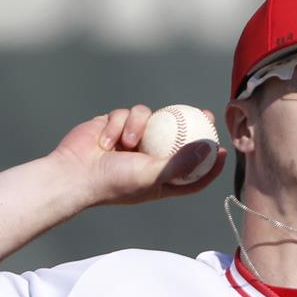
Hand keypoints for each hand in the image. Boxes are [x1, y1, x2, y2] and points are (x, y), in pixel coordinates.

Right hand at [51, 106, 227, 207]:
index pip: (190, 173)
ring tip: (125, 143)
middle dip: (192, 125)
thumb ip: (180, 163)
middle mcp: (147, 159)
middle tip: (205, 115)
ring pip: (149, 118)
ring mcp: (131, 140)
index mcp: (159, 179)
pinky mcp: (114, 126)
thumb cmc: (111, 182)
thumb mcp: (150, 175)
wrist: (73, 173)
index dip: (208, 163)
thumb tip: (208, 149)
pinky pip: (126, 113)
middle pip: (177, 138)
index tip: (222, 150)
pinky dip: (118, 125)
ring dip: (138, 125)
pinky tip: (105, 140)